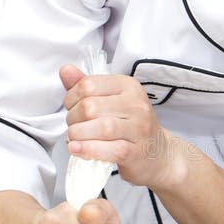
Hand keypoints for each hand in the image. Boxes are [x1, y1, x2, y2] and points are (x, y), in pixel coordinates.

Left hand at [60, 64, 172, 187]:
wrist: (158, 154)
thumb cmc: (130, 126)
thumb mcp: (111, 100)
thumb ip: (86, 86)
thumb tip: (65, 70)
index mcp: (128, 86)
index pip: (88, 85)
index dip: (71, 98)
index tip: (72, 109)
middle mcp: (136, 104)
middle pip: (90, 107)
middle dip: (73, 120)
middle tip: (74, 128)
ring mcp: (138, 129)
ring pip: (99, 127)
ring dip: (78, 135)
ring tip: (75, 139)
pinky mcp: (135, 152)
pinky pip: (108, 149)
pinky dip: (87, 150)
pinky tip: (77, 150)